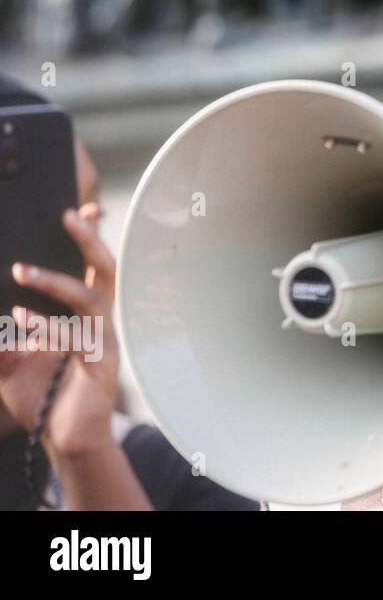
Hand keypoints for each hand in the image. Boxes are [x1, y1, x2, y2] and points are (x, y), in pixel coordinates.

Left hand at [1, 204, 119, 459]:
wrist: (62, 439)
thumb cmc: (42, 394)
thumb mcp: (9, 358)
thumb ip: (1, 335)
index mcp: (84, 314)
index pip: (92, 267)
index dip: (91, 237)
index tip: (82, 208)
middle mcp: (99, 321)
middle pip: (105, 270)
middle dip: (89, 241)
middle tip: (69, 216)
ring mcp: (104, 341)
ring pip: (90, 298)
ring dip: (55, 281)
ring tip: (21, 270)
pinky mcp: (101, 365)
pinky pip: (78, 337)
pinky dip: (48, 327)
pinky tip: (21, 321)